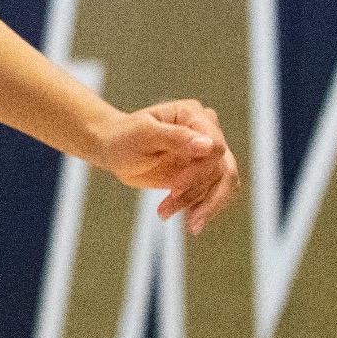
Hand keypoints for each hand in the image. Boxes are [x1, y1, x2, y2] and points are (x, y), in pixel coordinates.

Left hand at [93, 100, 238, 233]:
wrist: (114, 150)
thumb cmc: (124, 137)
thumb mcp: (144, 135)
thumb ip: (176, 137)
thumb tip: (210, 146)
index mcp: (193, 115)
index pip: (215, 146)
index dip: (200, 171)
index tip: (175, 189)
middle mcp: (206, 131)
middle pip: (223, 168)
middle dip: (200, 193)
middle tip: (172, 212)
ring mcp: (207, 153)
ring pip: (221, 184)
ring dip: (198, 205)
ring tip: (165, 214)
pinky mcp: (204, 172)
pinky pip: (215, 193)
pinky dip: (202, 208)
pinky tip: (187, 222)